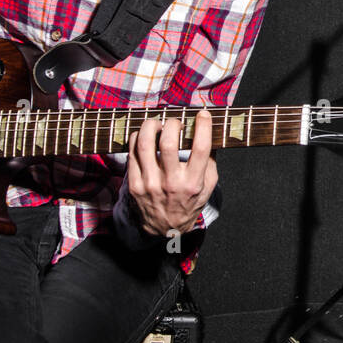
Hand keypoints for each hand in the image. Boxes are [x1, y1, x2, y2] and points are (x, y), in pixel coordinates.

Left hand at [127, 110, 218, 236]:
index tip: (203, 114)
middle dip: (172, 123)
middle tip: (176, 122)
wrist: (164, 228)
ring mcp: (150, 184)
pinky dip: (138, 137)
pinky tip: (145, 135)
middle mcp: (171, 183)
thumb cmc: (189, 202)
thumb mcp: (208, 186)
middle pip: (168, 143)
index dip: (203, 126)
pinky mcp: (134, 184)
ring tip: (157, 123)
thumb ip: (210, 161)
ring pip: (145, 144)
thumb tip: (209, 132)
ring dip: (151, 126)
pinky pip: (132, 152)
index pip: (201, 149)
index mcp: (193, 183)